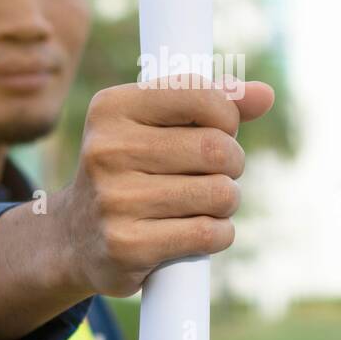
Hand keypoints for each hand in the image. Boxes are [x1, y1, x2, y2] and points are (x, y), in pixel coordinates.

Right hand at [54, 75, 274, 297]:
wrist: (76, 237)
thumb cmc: (132, 170)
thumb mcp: (157, 126)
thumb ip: (211, 104)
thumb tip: (265, 95)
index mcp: (111, 108)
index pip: (198, 93)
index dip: (226, 116)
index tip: (218, 130)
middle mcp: (106, 150)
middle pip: (217, 149)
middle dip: (232, 163)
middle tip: (214, 174)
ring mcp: (114, 200)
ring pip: (220, 193)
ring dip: (225, 202)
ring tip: (202, 204)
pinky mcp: (127, 246)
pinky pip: (208, 234)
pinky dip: (218, 234)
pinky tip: (198, 232)